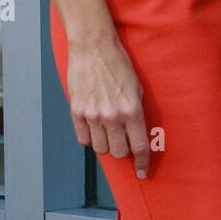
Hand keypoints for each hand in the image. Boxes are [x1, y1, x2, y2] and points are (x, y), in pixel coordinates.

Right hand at [66, 28, 149, 177]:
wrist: (93, 47)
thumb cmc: (118, 63)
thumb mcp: (137, 87)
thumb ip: (136, 112)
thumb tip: (136, 133)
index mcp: (131, 110)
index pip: (139, 147)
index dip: (143, 162)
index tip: (143, 172)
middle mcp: (112, 116)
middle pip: (119, 152)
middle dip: (124, 151)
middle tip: (124, 141)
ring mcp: (92, 116)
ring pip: (100, 148)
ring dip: (106, 144)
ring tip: (108, 131)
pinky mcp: (77, 112)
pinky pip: (83, 140)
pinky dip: (90, 137)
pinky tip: (94, 127)